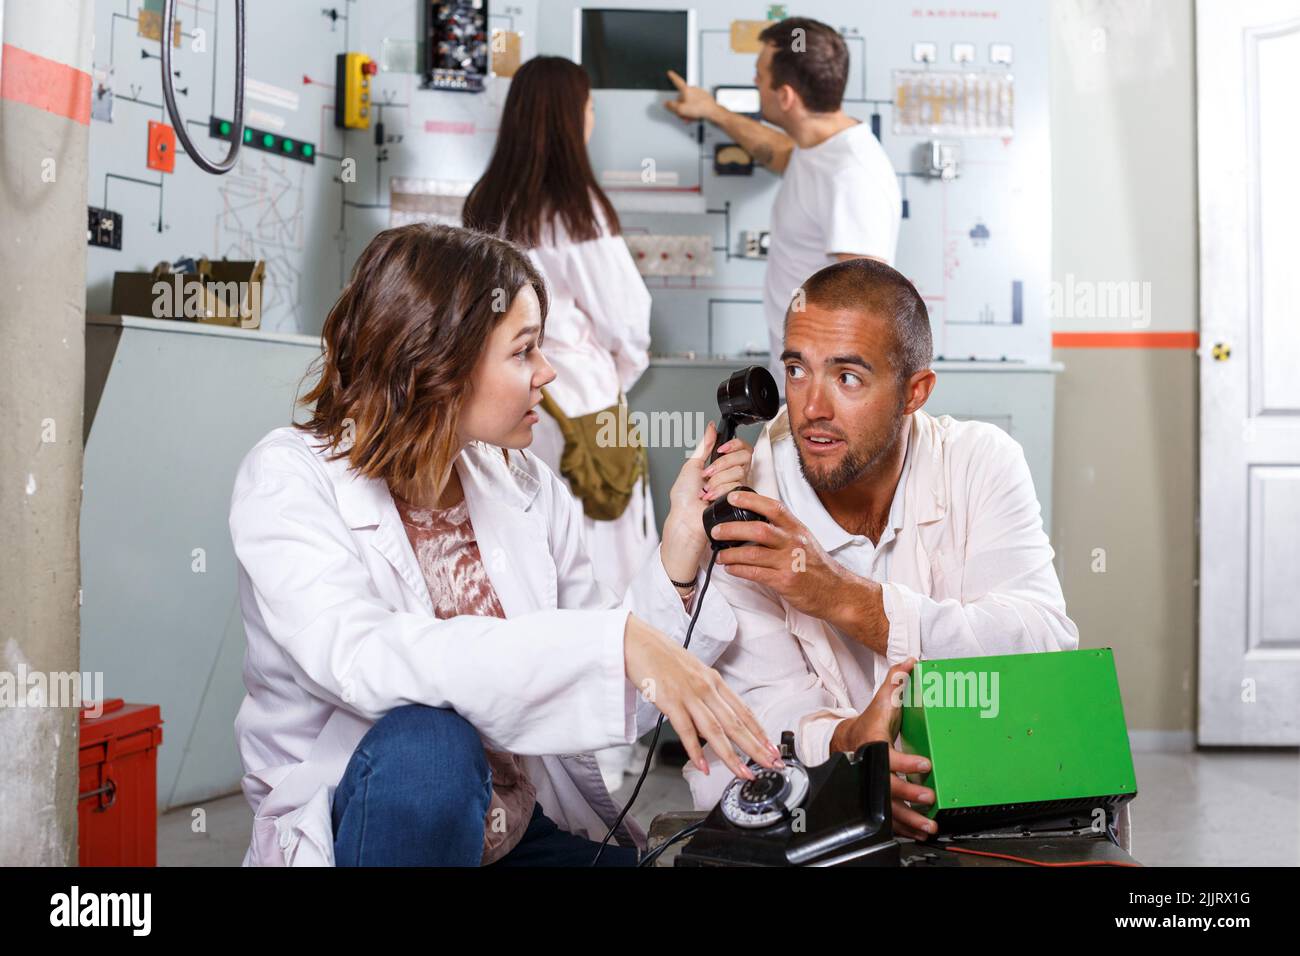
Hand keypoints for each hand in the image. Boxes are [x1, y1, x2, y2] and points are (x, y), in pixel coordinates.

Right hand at [623, 615, 781, 780]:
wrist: (635, 641)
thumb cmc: (660, 655)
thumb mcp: (691, 672)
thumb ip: (704, 693)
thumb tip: (712, 717)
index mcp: (714, 680)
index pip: (743, 710)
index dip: (759, 732)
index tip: (772, 749)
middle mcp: (706, 687)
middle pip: (735, 723)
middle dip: (755, 747)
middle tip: (771, 765)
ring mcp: (688, 694)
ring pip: (715, 730)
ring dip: (731, 755)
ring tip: (743, 773)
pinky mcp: (669, 701)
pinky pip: (685, 730)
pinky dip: (695, 751)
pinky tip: (703, 766)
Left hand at [660, 421, 753, 581]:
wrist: (686, 517)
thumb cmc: (684, 498)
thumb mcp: (692, 464)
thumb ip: (705, 445)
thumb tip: (710, 428)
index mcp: (721, 467)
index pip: (742, 448)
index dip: (734, 446)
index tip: (720, 450)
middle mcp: (731, 476)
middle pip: (743, 456)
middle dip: (721, 465)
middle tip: (707, 475)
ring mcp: (736, 488)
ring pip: (738, 472)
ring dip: (717, 481)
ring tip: (707, 492)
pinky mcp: (740, 500)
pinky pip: (737, 486)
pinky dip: (720, 491)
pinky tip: (712, 499)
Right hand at [664, 69, 719, 122]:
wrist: (712, 111)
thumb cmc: (699, 108)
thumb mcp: (680, 109)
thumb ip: (671, 106)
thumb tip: (667, 103)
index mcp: (686, 89)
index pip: (677, 81)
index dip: (672, 77)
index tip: (670, 73)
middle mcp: (693, 89)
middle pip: (682, 96)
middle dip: (681, 105)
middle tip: (682, 113)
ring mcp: (699, 92)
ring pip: (689, 100)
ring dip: (688, 109)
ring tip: (690, 116)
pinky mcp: (704, 97)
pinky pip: (696, 102)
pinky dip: (694, 108)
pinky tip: (695, 114)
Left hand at [710, 490, 886, 651]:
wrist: (838, 592)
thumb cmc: (818, 566)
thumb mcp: (805, 540)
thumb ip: (784, 530)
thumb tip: (755, 520)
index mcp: (797, 529)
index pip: (773, 507)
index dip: (750, 500)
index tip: (731, 496)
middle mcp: (793, 542)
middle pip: (758, 529)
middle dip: (732, 529)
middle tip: (715, 530)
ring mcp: (789, 562)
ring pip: (753, 553)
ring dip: (731, 554)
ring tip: (720, 555)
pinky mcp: (785, 582)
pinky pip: (756, 573)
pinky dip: (739, 570)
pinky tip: (731, 568)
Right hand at [830, 658, 937, 840]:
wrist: (846, 743)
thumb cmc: (869, 724)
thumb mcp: (882, 701)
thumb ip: (896, 681)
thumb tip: (911, 662)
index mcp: (874, 745)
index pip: (888, 755)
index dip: (906, 762)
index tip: (925, 764)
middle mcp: (872, 768)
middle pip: (888, 786)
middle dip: (908, 793)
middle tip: (928, 796)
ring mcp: (873, 785)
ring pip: (889, 807)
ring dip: (909, 818)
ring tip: (928, 825)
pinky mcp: (876, 796)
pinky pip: (889, 817)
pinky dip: (904, 827)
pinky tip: (918, 832)